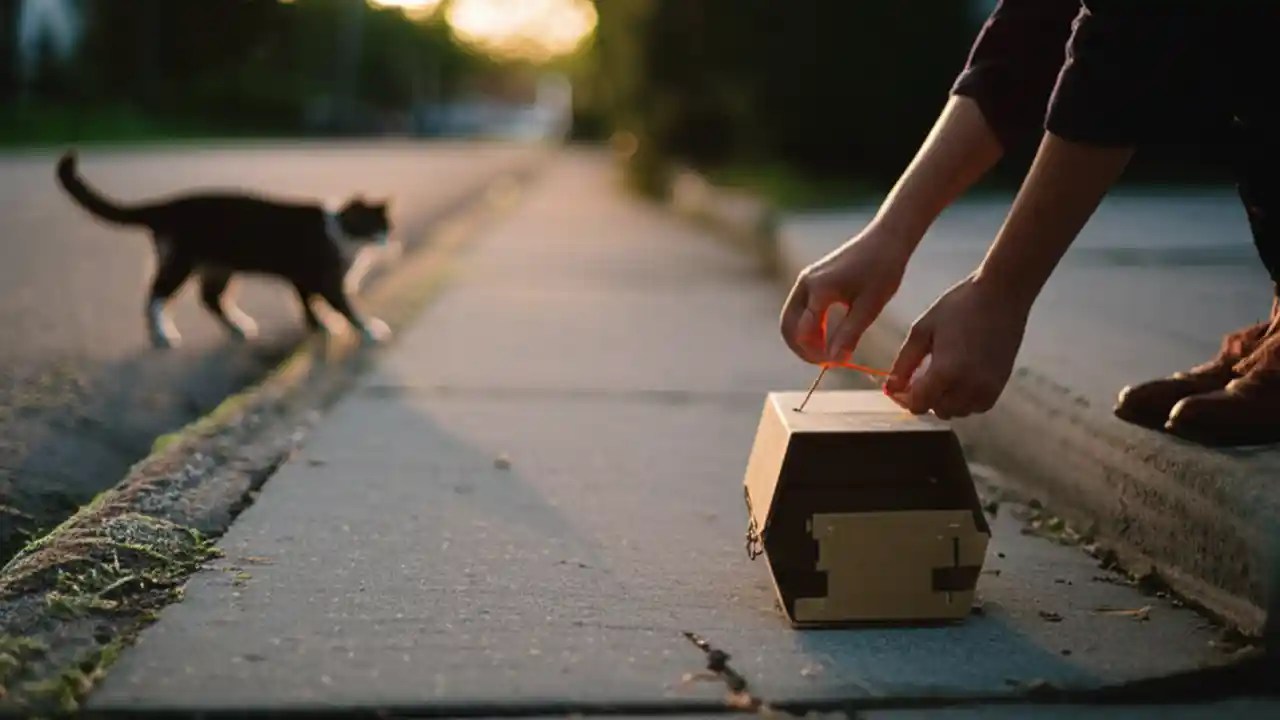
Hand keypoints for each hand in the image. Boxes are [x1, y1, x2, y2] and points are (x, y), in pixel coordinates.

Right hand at [780, 225, 913, 363]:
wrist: (886, 240)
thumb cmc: (882, 270)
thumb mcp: (869, 307)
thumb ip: (849, 334)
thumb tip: (835, 361)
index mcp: (818, 289)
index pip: (803, 332)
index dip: (816, 353)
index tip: (836, 364)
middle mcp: (805, 284)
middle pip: (788, 326)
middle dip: (802, 349)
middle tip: (825, 364)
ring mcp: (805, 281)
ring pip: (792, 319)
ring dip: (804, 339)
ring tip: (827, 353)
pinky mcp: (811, 281)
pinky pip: (800, 310)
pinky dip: (808, 327)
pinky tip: (827, 336)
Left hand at [885, 273, 1029, 419]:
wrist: (1002, 295)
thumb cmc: (959, 307)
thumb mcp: (922, 330)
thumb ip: (903, 364)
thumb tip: (890, 388)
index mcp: (946, 372)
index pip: (918, 405)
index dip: (906, 397)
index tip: (903, 384)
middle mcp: (968, 387)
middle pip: (937, 410)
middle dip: (926, 397)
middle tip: (923, 374)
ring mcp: (988, 388)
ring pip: (957, 411)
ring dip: (946, 400)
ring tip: (943, 374)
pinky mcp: (1001, 385)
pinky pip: (976, 406)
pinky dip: (965, 399)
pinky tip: (960, 378)